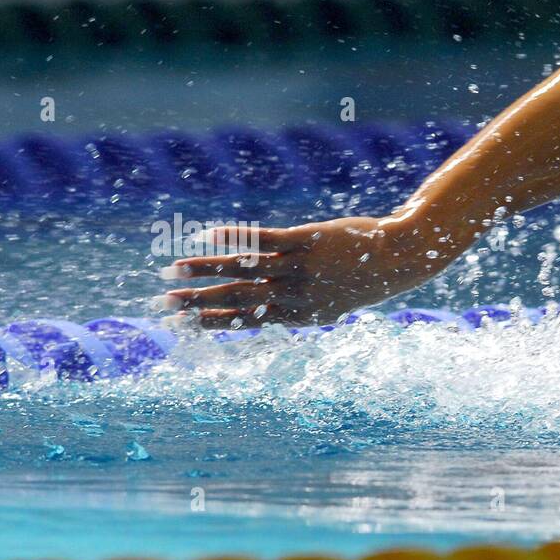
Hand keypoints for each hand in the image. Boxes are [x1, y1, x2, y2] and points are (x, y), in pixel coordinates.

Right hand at [153, 216, 428, 327]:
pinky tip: (207, 236)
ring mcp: (301, 268)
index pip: (245, 322)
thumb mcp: (331, 304)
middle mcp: (297, 296)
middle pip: (237, 301)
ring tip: (171, 268)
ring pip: (244, 270)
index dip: (210, 323)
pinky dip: (234, 237)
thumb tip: (265, 311)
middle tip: (161, 303)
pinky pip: (265, 239)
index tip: (180, 324)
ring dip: (204, 270)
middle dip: (196, 302)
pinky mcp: (307, 240)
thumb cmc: (363, 279)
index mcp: (300, 317)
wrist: (398, 258)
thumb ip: (298, 308)